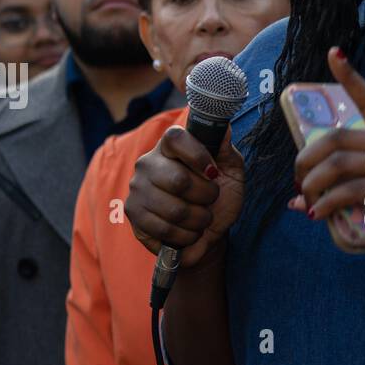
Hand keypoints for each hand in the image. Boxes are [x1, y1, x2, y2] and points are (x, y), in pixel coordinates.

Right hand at [125, 124, 243, 267]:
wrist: (209, 231)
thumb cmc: (220, 197)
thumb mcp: (231, 172)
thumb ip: (226, 150)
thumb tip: (224, 128)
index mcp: (171, 146)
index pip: (176, 138)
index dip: (197, 155)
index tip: (213, 173)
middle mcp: (148, 162)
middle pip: (179, 180)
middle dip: (206, 196)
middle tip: (210, 199)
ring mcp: (138, 188)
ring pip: (175, 210)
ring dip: (199, 219)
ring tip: (202, 218)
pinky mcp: (133, 213)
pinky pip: (165, 229)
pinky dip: (186, 236)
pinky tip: (189, 231)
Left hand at [291, 47, 364, 271]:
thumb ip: (349, 192)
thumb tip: (299, 202)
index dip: (351, 76)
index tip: (333, 53)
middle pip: (337, 138)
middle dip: (307, 158)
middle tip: (298, 179)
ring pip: (338, 163)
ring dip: (312, 182)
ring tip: (306, 200)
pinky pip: (349, 191)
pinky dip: (326, 203)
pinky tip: (318, 213)